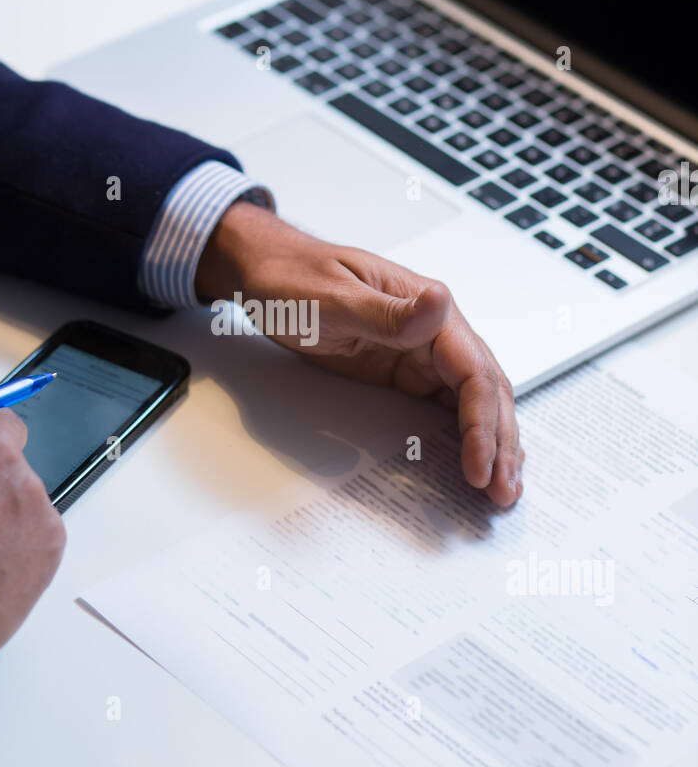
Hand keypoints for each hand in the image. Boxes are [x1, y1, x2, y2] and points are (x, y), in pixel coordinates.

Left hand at [197, 203, 522, 505]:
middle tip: (502, 493)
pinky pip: (444, 406)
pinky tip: (478, 459)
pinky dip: (466, 435)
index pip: (473, 371)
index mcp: (428, 308)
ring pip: (472, 401)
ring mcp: (422, 352)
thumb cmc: (293, 279)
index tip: (480, 465)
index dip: (482, 423)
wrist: (264, 273)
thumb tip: (440, 303)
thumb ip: (387, 312)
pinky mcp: (404, 371)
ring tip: (502, 489)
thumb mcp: (333, 298)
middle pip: (485, 391)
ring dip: (492, 443)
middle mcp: (435, 330)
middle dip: (499, 443)